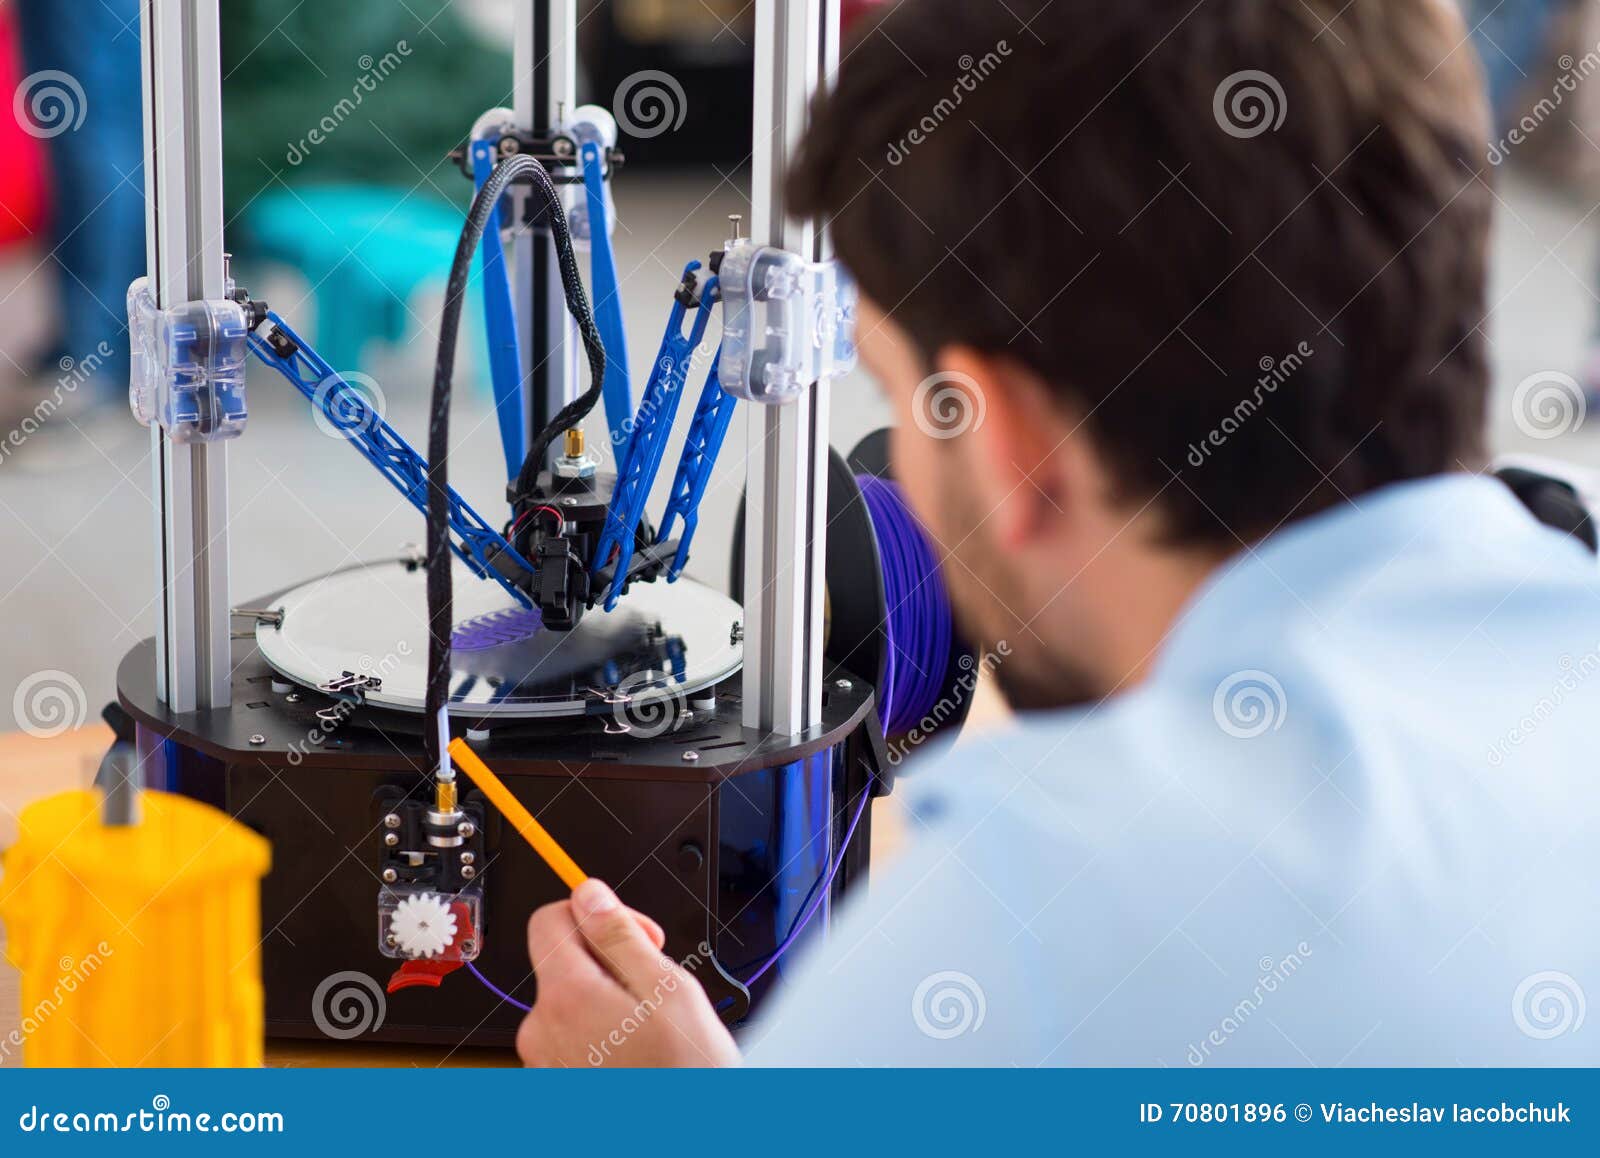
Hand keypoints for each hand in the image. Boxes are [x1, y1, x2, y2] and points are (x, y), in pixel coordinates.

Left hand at [517, 878, 740, 1067]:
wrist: (690, 1141)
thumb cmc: (687, 1076)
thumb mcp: (668, 988)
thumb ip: (620, 934)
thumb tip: (589, 894)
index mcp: (566, 996)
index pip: (547, 919)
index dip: (592, 913)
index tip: (627, 932)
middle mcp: (541, 1030)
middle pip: (561, 962)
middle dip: (607, 961)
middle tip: (653, 984)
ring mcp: (543, 1064)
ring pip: (569, 1001)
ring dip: (607, 1000)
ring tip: (650, 1027)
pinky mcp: (554, 1085)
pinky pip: (570, 1038)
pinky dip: (600, 1033)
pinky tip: (636, 1051)